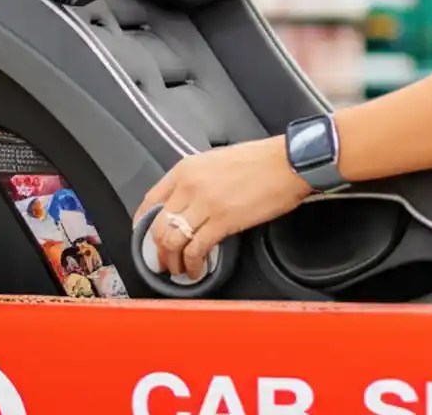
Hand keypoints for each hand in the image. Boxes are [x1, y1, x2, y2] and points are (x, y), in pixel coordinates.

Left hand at [134, 136, 311, 279]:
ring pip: (173, 240)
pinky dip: (193, 264)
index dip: (143, 225)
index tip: (146, 238)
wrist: (288, 162)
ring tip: (180, 270)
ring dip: (174, 261)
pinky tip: (198, 269)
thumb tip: (190, 204)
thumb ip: (198, 180)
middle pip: (158, 226)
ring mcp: (205, 204)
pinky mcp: (223, 221)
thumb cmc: (262, 160)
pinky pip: (197, 248)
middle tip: (163, 262)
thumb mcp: (218, 161)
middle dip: (158, 251)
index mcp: (186, 169)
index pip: (150, 200)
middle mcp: (190, 186)